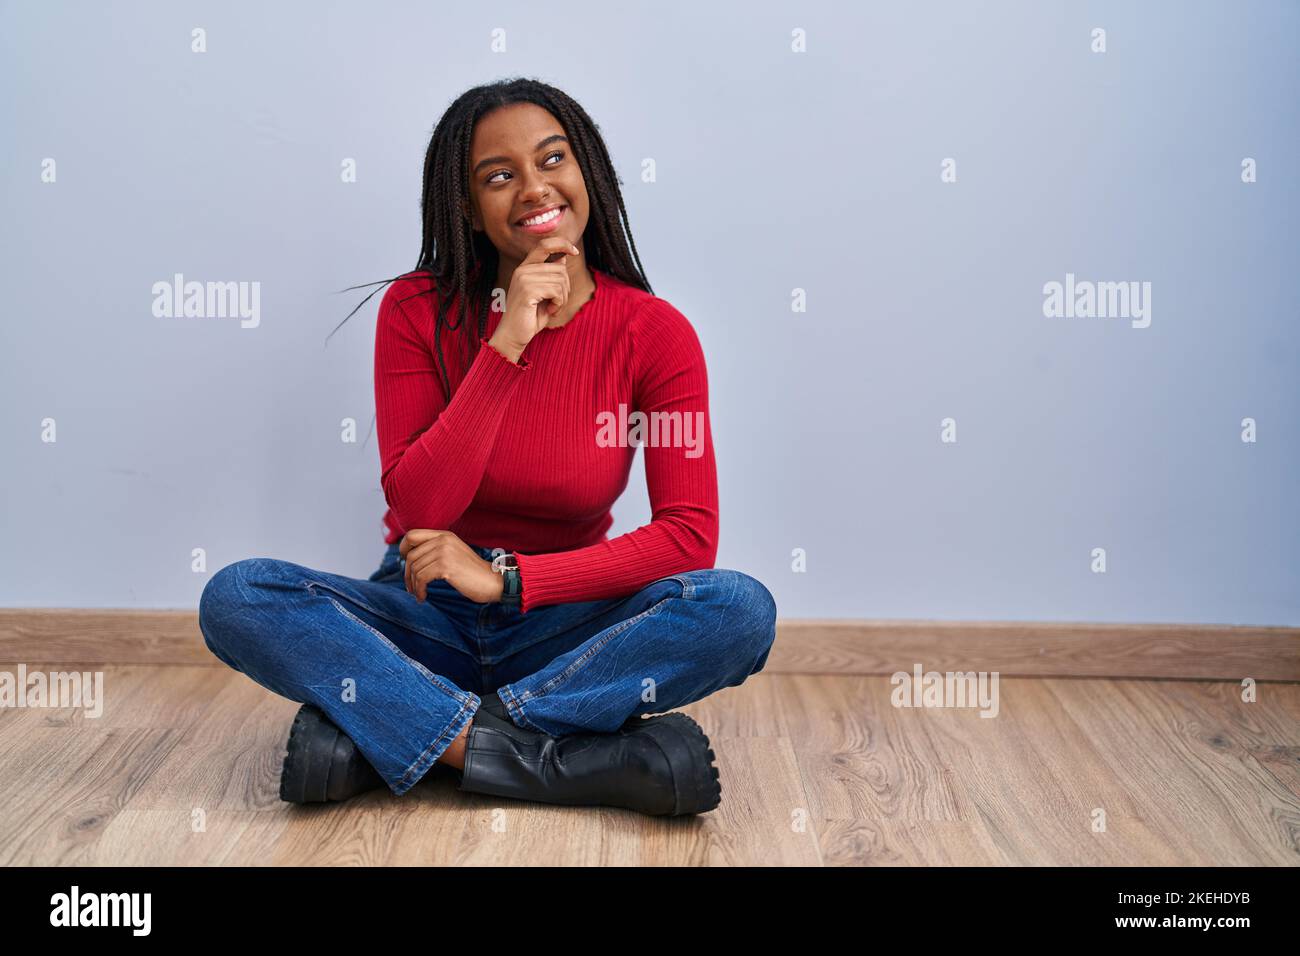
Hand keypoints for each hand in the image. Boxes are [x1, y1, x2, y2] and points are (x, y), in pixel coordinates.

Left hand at [398, 530, 504, 603]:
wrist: (493, 581)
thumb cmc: (473, 573)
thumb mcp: (453, 554)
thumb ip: (436, 551)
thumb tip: (410, 560)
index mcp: (444, 535)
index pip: (411, 535)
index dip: (403, 550)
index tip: (407, 565)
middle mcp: (443, 540)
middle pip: (410, 555)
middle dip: (407, 574)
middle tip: (411, 587)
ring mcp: (444, 552)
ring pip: (415, 569)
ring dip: (413, 585)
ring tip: (419, 594)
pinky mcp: (445, 566)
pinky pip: (421, 578)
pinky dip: (419, 590)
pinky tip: (423, 597)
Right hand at [487, 237, 579, 361]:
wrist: (513, 336)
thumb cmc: (530, 317)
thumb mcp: (544, 293)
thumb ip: (551, 276)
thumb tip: (563, 258)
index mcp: (525, 267)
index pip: (544, 244)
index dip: (562, 243)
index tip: (574, 251)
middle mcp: (523, 270)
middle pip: (560, 268)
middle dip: (565, 288)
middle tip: (556, 303)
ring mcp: (524, 278)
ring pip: (560, 280)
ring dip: (562, 298)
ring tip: (551, 308)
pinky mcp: (528, 290)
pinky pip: (556, 291)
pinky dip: (559, 304)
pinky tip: (550, 312)